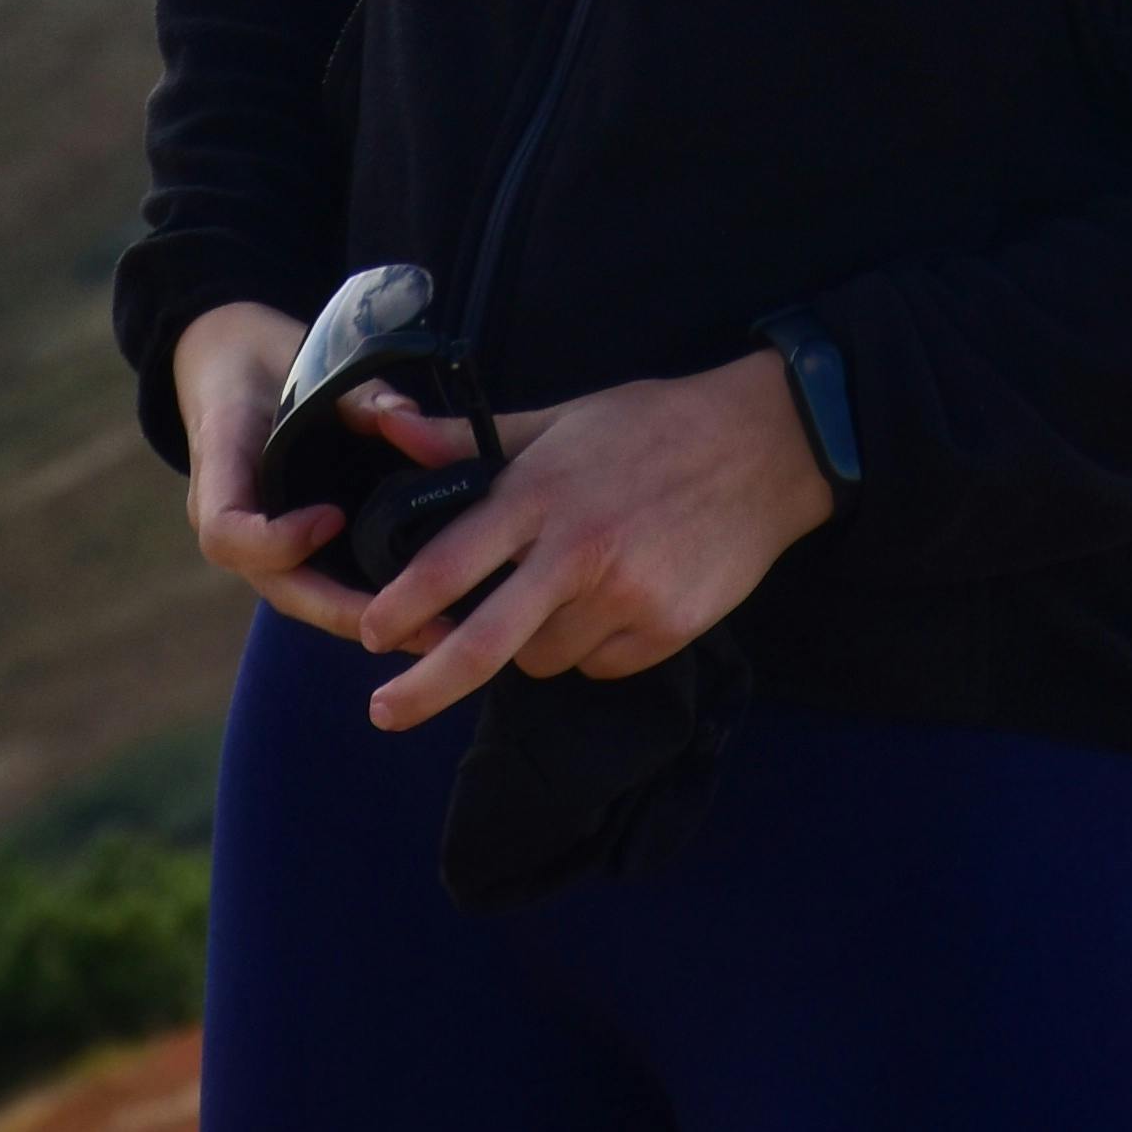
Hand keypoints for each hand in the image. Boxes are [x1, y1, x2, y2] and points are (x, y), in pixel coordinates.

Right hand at [173, 297, 409, 651]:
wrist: (225, 359)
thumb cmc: (259, 354)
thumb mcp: (295, 354)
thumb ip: (347, 389)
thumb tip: (402, 415)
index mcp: (219, 466)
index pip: (228, 531)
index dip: (278, 540)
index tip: (332, 519)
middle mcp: (232, 515)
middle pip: (276, 585)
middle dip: (343, 611)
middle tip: (413, 626)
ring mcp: (256, 536)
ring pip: (299, 592)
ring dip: (359, 617)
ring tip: (432, 632)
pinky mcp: (285, 538)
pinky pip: (315, 577)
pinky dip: (359, 596)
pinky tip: (417, 605)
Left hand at [350, 349, 835, 733]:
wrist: (764, 447)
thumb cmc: (651, 425)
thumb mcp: (559, 418)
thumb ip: (467, 439)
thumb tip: (385, 425)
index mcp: (541, 493)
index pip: (450, 562)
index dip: (401, 606)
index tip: (367, 634)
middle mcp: (576, 551)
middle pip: (482, 644)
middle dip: (424, 687)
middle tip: (383, 712)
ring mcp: (624, 596)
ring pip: (543, 659)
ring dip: (533, 644)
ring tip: (563, 593)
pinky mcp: (665, 630)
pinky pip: (599, 664)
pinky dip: (590, 646)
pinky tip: (615, 599)